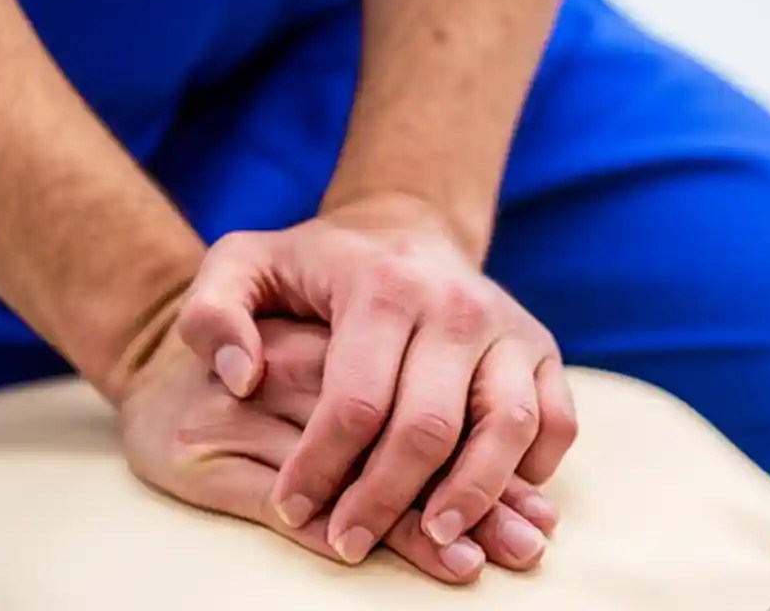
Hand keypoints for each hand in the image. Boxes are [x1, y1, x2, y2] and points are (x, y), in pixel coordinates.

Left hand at [175, 194, 577, 563]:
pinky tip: (487, 499)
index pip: (356, 401)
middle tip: (350, 543)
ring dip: (472, 496)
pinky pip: (557, 422)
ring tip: (433, 540)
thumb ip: (212, 312)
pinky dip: (531, 470)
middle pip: (430, 426)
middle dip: (386, 499)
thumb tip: (242, 381)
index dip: (320, 467)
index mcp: (383, 287)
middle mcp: (456, 305)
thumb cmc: (315, 263)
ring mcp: (508, 326)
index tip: (291, 509)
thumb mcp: (241, 263)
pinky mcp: (541, 347)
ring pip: (507, 428)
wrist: (403, 226)